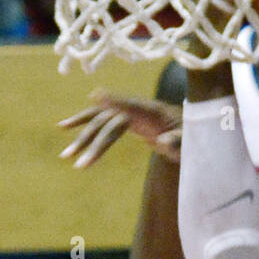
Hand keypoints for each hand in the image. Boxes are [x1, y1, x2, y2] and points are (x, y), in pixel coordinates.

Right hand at [58, 93, 181, 167]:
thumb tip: (162, 141)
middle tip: (76, 162)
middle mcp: (137, 109)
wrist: (191, 132)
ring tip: (66, 155)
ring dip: (83, 137)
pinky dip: (84, 124)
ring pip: (100, 121)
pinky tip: (64, 127)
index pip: (132, 106)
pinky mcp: (124, 120)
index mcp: (155, 112)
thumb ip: (178, 141)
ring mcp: (129, 113)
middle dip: (92, 141)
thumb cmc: (193, 138)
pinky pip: (101, 121)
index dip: (116, 101)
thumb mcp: (190, 144)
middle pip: (109, 121)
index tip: (96, 96)